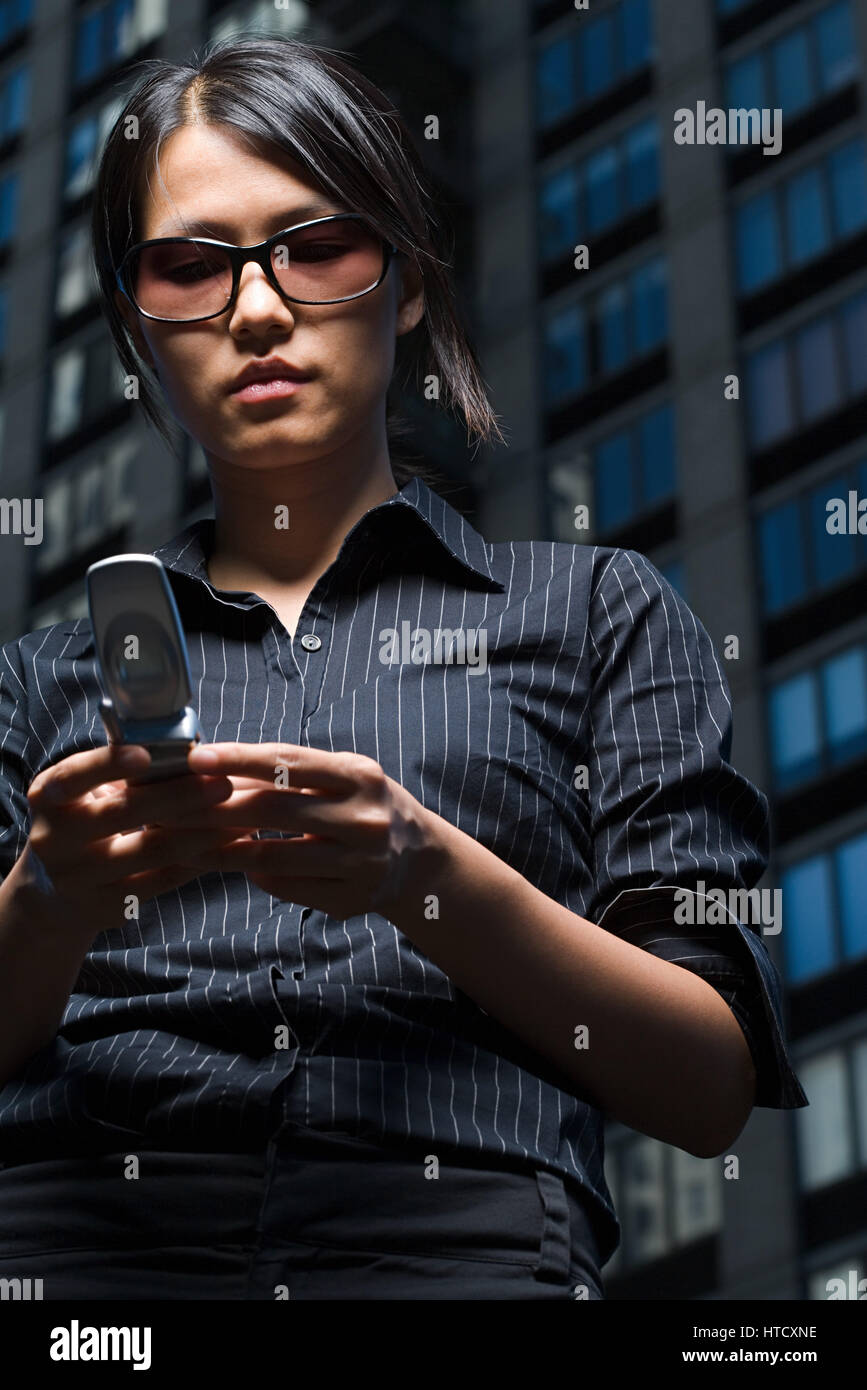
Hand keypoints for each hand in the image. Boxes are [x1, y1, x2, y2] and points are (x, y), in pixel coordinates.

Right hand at [22, 743, 240, 939]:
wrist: (53, 894)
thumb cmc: (83, 821)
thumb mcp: (83, 793)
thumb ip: (119, 772)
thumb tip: (183, 748)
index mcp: (48, 797)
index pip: (75, 776)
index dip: (110, 764)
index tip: (148, 753)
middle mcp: (55, 839)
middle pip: (122, 814)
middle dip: (179, 796)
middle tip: (224, 783)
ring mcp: (79, 878)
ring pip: (151, 851)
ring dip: (204, 831)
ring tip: (243, 816)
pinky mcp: (109, 906)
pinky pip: (165, 879)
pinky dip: (202, 859)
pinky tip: (232, 844)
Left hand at [171, 742, 437, 920]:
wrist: (420, 860)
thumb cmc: (364, 804)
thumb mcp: (343, 775)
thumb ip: (291, 771)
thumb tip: (214, 766)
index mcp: (360, 777)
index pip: (290, 762)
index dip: (239, 759)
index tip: (196, 757)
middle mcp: (364, 819)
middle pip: (274, 811)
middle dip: (215, 808)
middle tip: (167, 806)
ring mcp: (360, 865)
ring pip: (272, 857)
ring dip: (220, 850)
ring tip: (181, 841)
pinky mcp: (350, 900)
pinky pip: (286, 887)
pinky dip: (254, 874)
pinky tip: (234, 863)